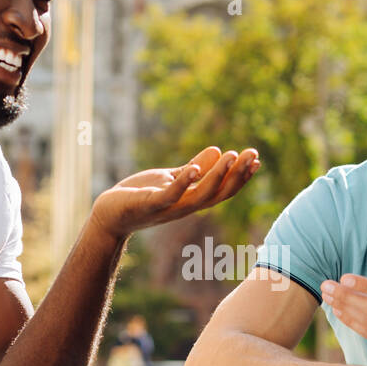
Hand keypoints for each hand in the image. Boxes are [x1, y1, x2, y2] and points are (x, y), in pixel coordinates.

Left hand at [90, 146, 259, 239]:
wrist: (110, 214)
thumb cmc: (140, 196)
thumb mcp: (171, 178)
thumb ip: (194, 169)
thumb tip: (217, 151)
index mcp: (192, 199)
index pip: (223, 189)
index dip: (241, 176)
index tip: (256, 160)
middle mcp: (185, 206)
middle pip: (219, 193)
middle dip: (237, 174)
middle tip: (252, 155)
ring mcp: (169, 207)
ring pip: (200, 195)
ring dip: (217, 176)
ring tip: (230, 156)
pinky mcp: (151, 204)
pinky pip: (170, 195)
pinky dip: (183, 183)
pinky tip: (192, 169)